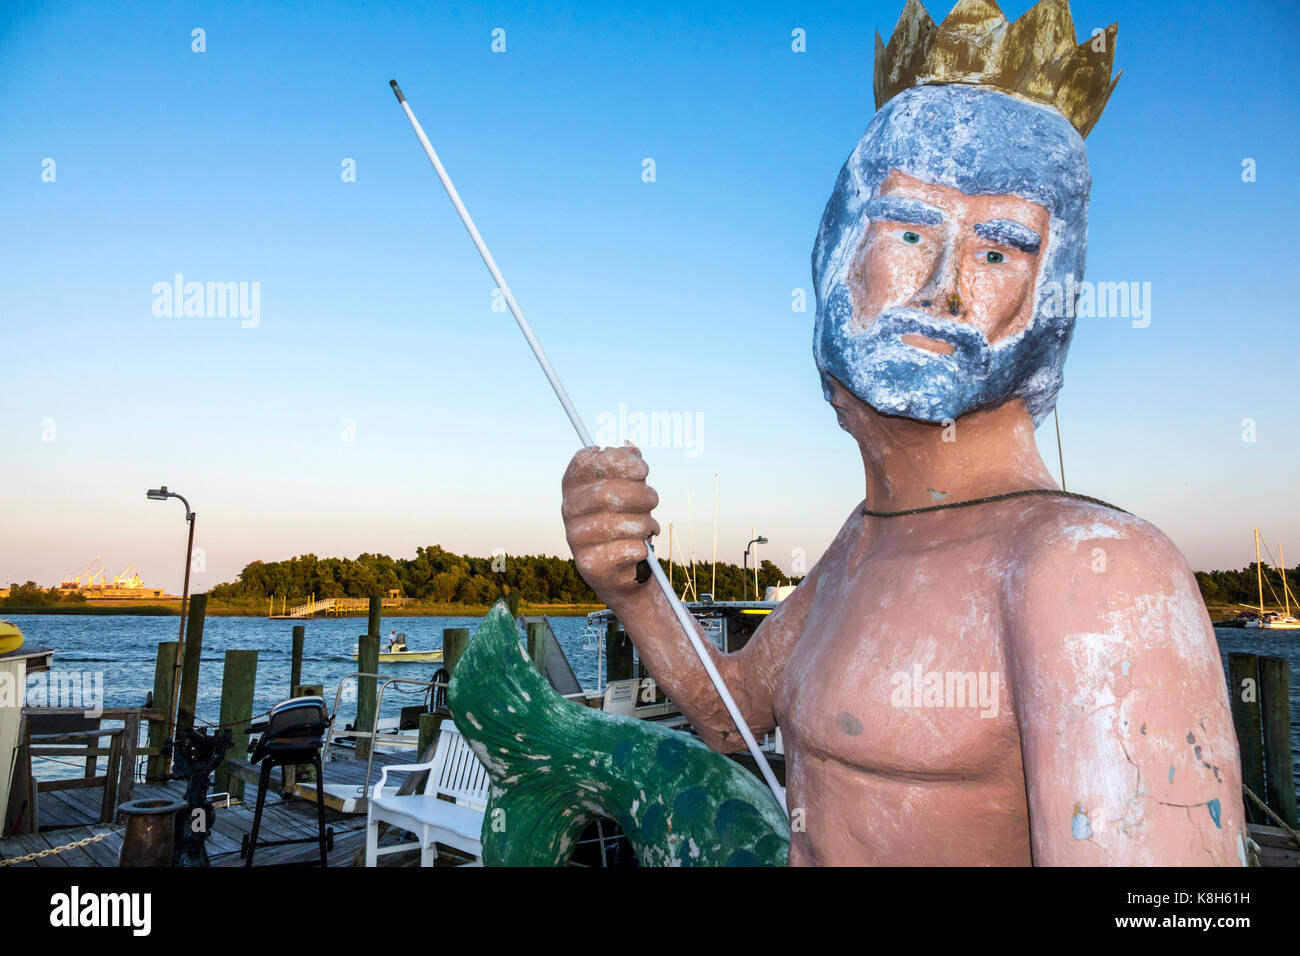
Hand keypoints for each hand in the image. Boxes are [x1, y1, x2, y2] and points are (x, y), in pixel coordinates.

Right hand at [562, 444, 660, 600]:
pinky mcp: (591, 565)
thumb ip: (628, 464)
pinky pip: (631, 549)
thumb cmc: (624, 518)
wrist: (620, 570)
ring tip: (648, 526)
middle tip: (653, 499)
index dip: (619, 461)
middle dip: (642, 495)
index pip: (586, 462)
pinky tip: (639, 549)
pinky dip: (643, 548)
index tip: (642, 469)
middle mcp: (568, 510)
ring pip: (625, 524)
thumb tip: (630, 447)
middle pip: (609, 493)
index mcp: (573, 485)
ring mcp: (577, 538)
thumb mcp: (627, 487)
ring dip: (647, 523)